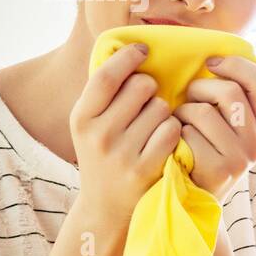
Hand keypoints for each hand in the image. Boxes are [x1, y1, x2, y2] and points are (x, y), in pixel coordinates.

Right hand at [71, 43, 181, 225]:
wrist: (106, 209)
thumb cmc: (104, 157)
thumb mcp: (90, 126)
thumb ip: (103, 94)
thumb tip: (124, 47)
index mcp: (81, 118)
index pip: (106, 76)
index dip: (128, 57)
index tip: (142, 50)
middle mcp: (98, 135)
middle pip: (141, 87)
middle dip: (151, 89)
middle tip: (147, 101)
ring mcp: (122, 154)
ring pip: (161, 108)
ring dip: (164, 112)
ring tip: (153, 126)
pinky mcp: (146, 168)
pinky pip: (172, 130)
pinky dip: (173, 131)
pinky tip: (165, 140)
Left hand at [172, 55, 255, 203]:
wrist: (190, 197)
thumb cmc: (201, 149)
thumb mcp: (225, 125)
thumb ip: (230, 100)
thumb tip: (213, 58)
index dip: (236, 66)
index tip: (210, 64)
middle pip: (230, 92)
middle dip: (200, 88)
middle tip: (187, 97)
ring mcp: (241, 158)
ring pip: (204, 112)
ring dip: (183, 112)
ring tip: (179, 123)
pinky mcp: (219, 170)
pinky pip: (188, 134)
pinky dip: (175, 134)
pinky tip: (175, 144)